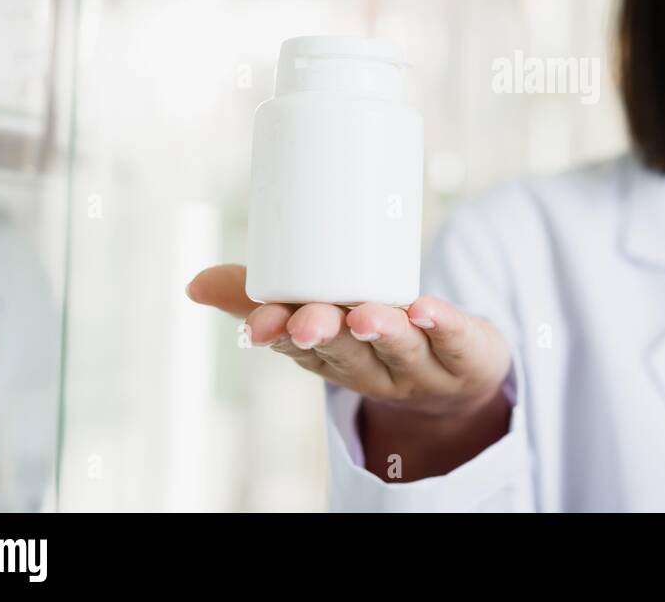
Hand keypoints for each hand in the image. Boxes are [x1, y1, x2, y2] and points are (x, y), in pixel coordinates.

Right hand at [186, 264, 511, 421]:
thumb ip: (264, 295)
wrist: (463, 381)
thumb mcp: (324, 317)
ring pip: (400, 349)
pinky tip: (426, 308)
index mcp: (336, 356)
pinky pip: (455, 340)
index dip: (281, 337)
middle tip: (308, 321)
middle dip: (326, 337)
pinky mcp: (467, 354)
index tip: (260, 323)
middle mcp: (376, 368)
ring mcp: (424, 366)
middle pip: (348, 355)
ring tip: (364, 315)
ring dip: (381, 332)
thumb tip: (196, 283)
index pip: (302, 351)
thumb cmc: (380, 339)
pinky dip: (440, 324)